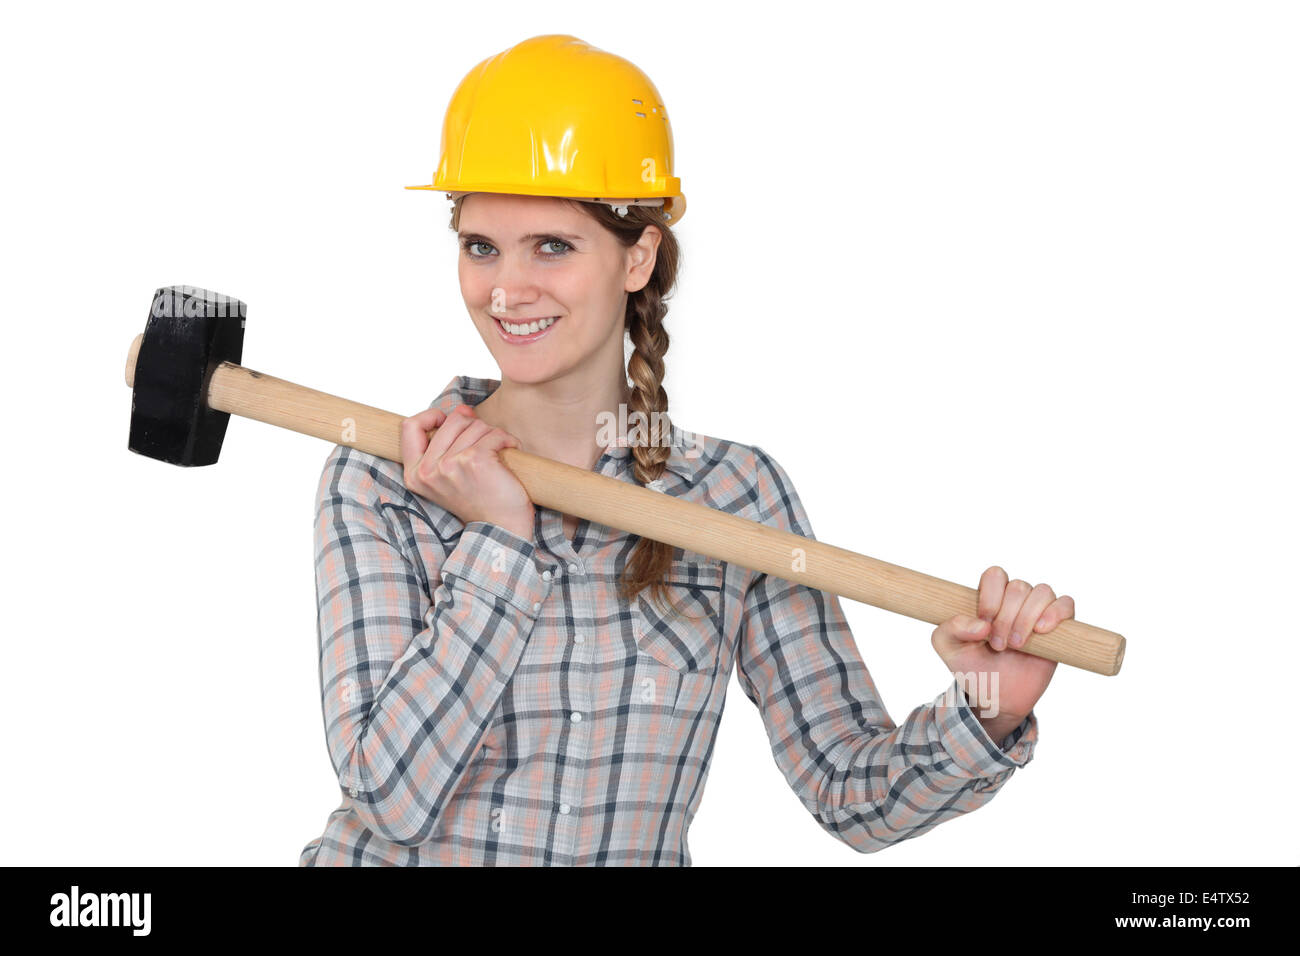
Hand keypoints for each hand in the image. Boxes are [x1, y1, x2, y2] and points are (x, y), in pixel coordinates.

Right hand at [399, 403, 534, 540]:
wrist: (501, 530)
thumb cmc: (479, 502)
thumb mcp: (450, 475)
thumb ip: (448, 442)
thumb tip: (461, 408)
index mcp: (415, 474)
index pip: (410, 426)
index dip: (431, 416)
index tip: (450, 423)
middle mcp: (428, 470)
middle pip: (452, 419)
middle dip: (475, 427)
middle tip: (486, 448)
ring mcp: (450, 465)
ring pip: (476, 425)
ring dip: (493, 436)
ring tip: (498, 456)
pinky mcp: (475, 460)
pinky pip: (495, 433)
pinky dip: (508, 441)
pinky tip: (511, 454)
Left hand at [930, 566, 1073, 740]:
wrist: (997, 696)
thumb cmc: (972, 666)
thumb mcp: (948, 648)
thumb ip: (950, 629)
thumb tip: (981, 624)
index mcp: (989, 597)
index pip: (995, 575)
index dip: (991, 597)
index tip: (984, 624)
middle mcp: (1015, 600)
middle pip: (1018, 587)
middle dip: (1007, 617)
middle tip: (998, 644)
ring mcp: (1037, 611)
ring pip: (1042, 592)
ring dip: (1027, 618)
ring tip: (1017, 644)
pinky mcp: (1059, 627)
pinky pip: (1066, 604)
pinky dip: (1056, 613)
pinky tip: (1042, 630)